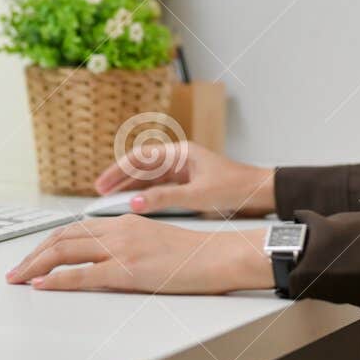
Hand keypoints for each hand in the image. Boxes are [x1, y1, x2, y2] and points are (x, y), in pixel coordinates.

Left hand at [5, 216, 272, 293]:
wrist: (221, 255)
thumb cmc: (197, 255)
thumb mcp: (157, 243)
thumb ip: (130, 246)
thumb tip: (108, 261)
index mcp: (126, 223)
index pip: (75, 229)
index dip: (48, 243)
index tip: (33, 257)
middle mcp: (119, 231)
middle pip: (63, 238)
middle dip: (33, 255)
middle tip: (14, 271)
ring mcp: (123, 250)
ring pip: (66, 252)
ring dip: (35, 266)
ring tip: (17, 278)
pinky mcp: (129, 271)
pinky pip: (84, 275)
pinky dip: (58, 280)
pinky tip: (41, 285)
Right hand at [94, 140, 275, 216]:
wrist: (260, 194)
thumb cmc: (235, 189)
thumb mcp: (197, 196)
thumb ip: (164, 199)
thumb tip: (135, 204)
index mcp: (181, 153)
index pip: (141, 158)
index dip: (118, 171)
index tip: (103, 184)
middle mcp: (179, 158)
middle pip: (141, 167)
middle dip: (119, 180)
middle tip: (99, 194)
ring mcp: (182, 171)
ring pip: (148, 178)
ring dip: (129, 189)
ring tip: (110, 201)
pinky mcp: (187, 183)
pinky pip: (158, 187)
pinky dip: (144, 196)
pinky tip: (133, 206)